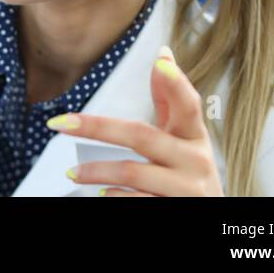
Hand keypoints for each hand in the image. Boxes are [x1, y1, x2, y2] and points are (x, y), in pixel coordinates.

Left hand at [46, 46, 222, 196]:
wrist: (213, 217)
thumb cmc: (188, 172)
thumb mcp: (184, 138)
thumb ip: (171, 101)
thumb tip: (163, 55)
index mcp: (194, 136)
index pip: (188, 106)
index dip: (176, 84)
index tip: (160, 63)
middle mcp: (195, 160)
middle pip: (142, 136)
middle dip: (97, 127)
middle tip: (60, 123)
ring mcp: (186, 189)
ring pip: (133, 172)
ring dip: (97, 171)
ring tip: (72, 173)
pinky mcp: (175, 209)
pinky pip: (137, 202)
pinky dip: (116, 197)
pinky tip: (101, 194)